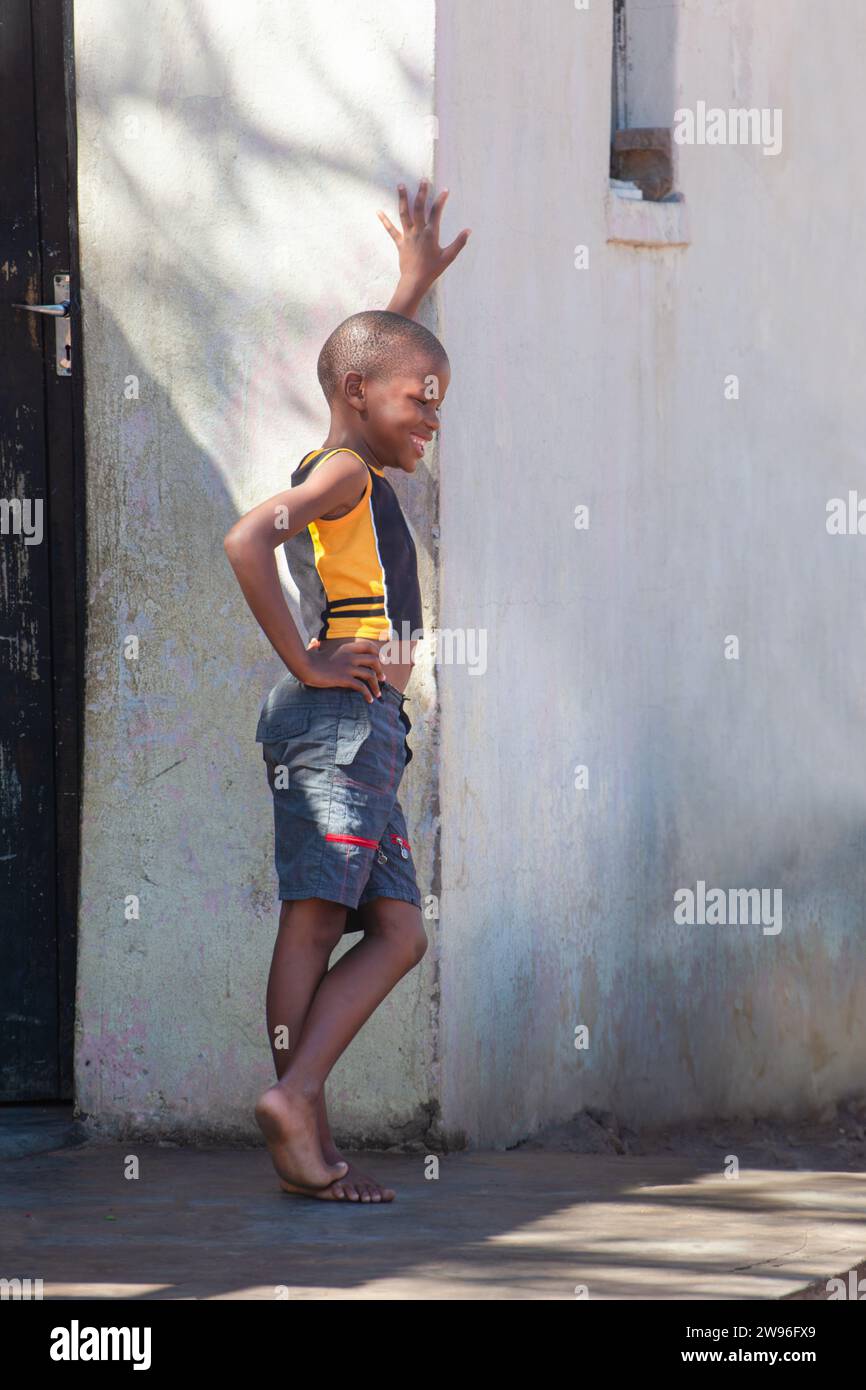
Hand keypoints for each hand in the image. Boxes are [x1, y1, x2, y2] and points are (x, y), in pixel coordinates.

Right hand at [300, 639, 385, 702]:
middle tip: (382, 680)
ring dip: (376, 685)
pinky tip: (369, 700)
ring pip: (370, 675)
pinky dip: (368, 694)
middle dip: (380, 671)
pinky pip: (361, 687)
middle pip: (375, 660)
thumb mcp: (314, 650)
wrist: (303, 667)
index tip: (379, 663)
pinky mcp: (344, 678)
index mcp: (346, 647)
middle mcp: (350, 655)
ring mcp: (347, 667)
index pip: (370, 646)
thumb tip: (314, 641)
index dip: (377, 654)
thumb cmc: (307, 659)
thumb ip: (317, 645)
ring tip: (377, 694)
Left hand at [378, 179, 469, 297]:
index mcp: (430, 233)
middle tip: (423, 180)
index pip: (436, 212)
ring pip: (404, 214)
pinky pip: (391, 230)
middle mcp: (418, 231)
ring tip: (400, 185)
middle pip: (419, 208)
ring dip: (402, 199)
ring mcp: (407, 236)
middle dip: (421, 193)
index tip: (445, 190)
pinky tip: (378, 211)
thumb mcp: (448, 257)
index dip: (441, 200)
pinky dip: (384, 220)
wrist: (414, 281)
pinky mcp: (400, 242)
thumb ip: (459, 243)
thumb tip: (469, 230)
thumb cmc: (432, 270)